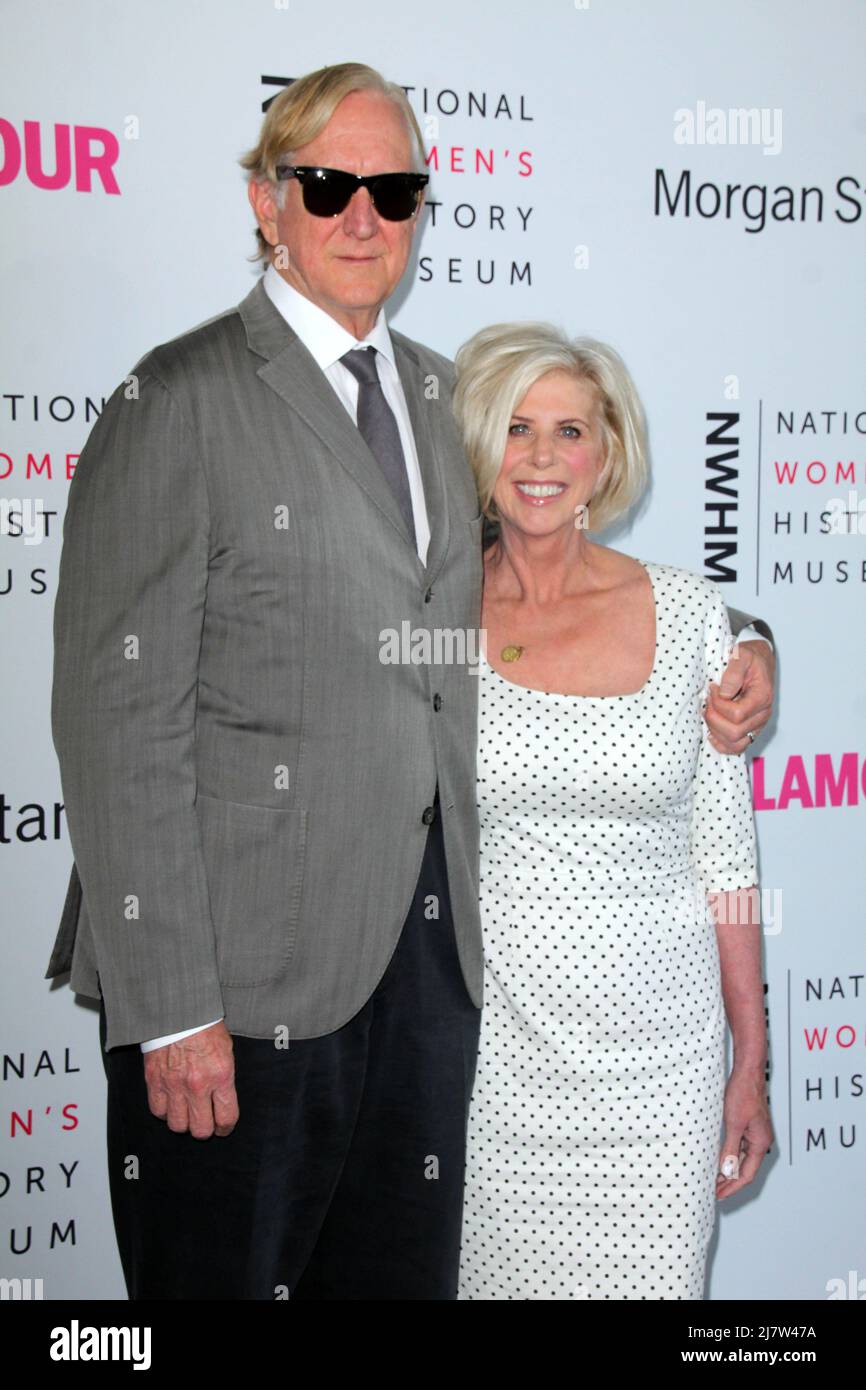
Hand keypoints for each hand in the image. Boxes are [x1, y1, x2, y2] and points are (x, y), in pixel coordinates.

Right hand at [143, 1021, 238, 1138]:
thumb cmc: (204, 1025)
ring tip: (187, 1112)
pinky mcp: (154, 1081)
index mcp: (221, 1075)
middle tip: (205, 1122)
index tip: (223, 1127)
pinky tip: (170, 1102)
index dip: (226, 1128)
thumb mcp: (226, 1050)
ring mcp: (174, 1085)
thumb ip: (225, 1078)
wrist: (178, 1009)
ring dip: (183, 1122)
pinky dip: (164, 1111)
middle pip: (201, 1129)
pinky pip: (158, 1111)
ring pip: (177, 1125)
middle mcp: (197, 1085)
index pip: (226, 1117)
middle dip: (205, 1129)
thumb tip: (223, 1099)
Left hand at [704, 639, 774, 753]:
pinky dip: (721, 743)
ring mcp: (756, 725)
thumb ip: (734, 672)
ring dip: (715, 731)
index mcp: (762, 697)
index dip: (719, 704)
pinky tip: (712, 731)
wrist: (759, 661)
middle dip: (714, 718)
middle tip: (708, 701)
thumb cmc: (751, 658)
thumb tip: (724, 693)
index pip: (737, 714)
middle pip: (734, 732)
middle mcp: (762, 715)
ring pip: (734, 743)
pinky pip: (736, 747)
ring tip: (710, 712)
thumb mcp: (742, 655)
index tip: (713, 688)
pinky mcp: (749, 730)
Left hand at [715, 1065, 772, 1199]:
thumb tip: (727, 1171)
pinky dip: (730, 1157)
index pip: (746, 1174)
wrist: (747, 1073)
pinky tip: (719, 1159)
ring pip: (742, 1159)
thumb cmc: (743, 1094)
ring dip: (729, 1170)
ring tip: (714, 1179)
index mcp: (760, 1144)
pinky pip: (740, 1148)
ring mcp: (755, 1134)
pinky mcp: (749, 1127)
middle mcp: (761, 1142)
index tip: (719, 1195)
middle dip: (730, 1182)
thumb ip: (731, 1148)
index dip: (732, 1187)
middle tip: (713, 1191)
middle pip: (745, 1169)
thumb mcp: (733, 1123)